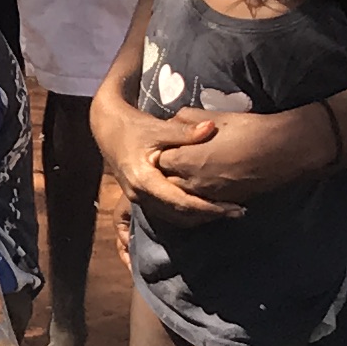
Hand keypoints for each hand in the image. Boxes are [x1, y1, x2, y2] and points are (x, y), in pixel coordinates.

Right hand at [111, 115, 230, 219]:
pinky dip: (189, 213)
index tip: (232, 208)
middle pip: (180, 215)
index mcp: (144, 180)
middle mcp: (141, 195)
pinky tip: (207, 207)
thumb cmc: (133, 127)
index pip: (181, 202)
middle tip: (238, 212)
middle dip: (209, 216)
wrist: (108, 130)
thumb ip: (185, 132)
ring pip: (174, 218)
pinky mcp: (143, 199)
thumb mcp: (158, 128)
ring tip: (227, 211)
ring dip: (200, 217)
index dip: (208, 208)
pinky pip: (168, 213)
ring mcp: (140, 199)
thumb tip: (211, 128)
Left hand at [124, 103, 332, 221]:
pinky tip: (198, 191)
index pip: (160, 160)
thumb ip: (188, 120)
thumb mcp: (215, 118)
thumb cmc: (250, 129)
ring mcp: (208, 196)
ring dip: (178, 190)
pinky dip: (195, 200)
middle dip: (166, 174)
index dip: (161, 152)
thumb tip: (173, 120)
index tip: (162, 145)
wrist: (284, 151)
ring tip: (181, 178)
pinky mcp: (223, 203)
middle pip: (167, 182)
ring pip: (182, 199)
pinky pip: (201, 206)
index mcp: (187, 159)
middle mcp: (193, 182)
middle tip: (168, 163)